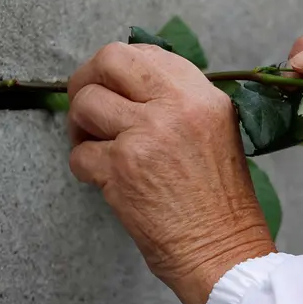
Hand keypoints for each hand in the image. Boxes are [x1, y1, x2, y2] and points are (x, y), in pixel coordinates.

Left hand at [67, 42, 275, 303]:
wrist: (223, 252)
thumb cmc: (221, 203)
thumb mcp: (217, 133)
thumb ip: (179, 104)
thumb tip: (131, 85)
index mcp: (203, 96)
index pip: (146, 51)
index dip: (120, 67)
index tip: (114, 85)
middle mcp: (175, 107)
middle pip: (109, 60)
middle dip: (87, 79)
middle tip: (87, 104)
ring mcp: (145, 136)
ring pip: (85, 104)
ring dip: (80, 127)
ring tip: (96, 146)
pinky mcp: (121, 170)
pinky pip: (79, 155)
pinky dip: (85, 169)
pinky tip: (105, 180)